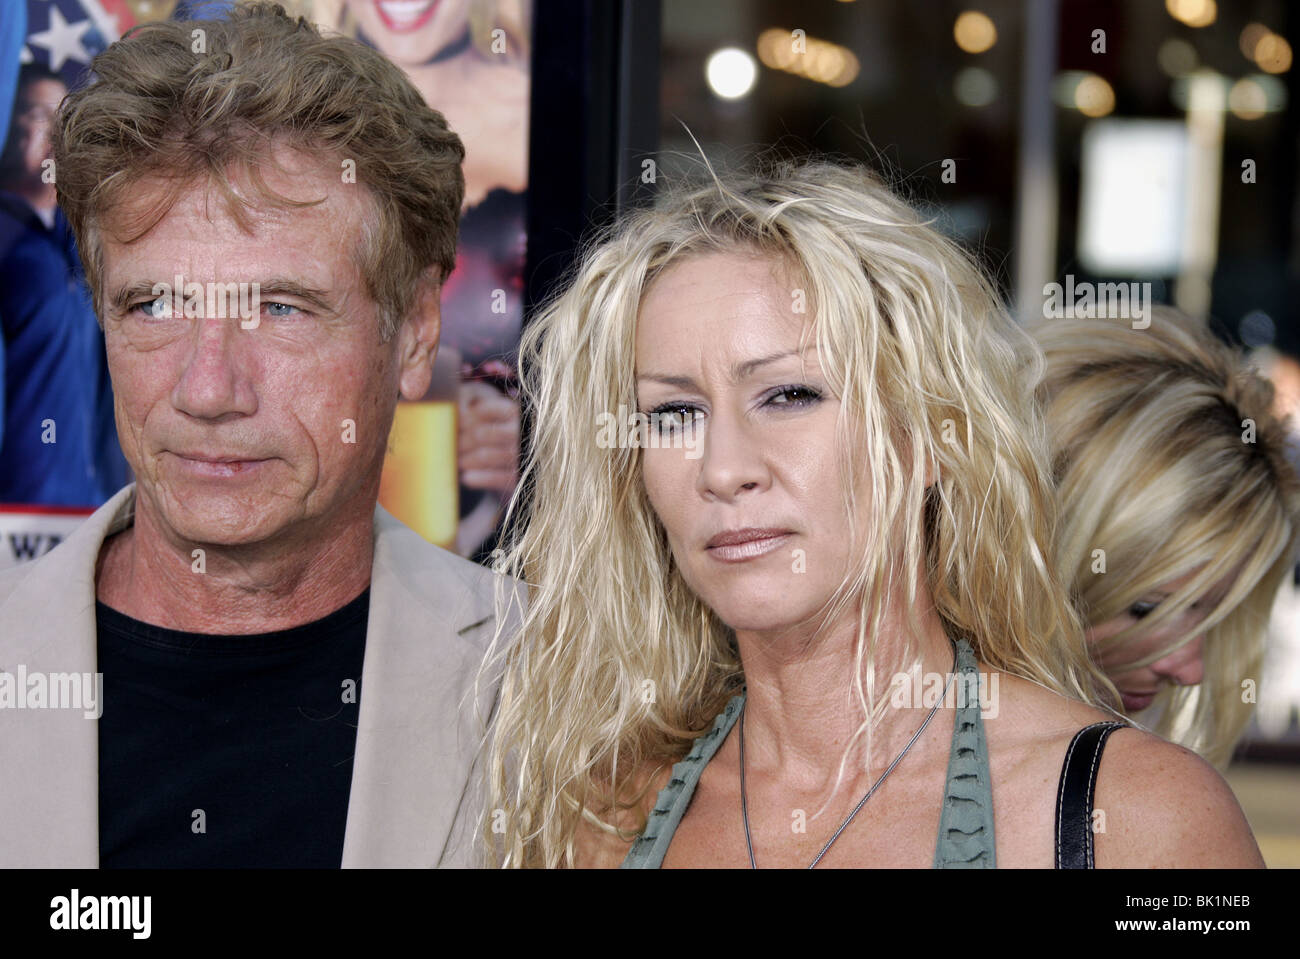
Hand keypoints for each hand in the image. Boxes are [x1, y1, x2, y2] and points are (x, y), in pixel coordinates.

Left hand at [458, 366, 519, 495]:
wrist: (539, 464)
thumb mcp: (503, 411)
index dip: (462, 417)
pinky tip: (466, 477)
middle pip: (479, 434)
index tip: (452, 423)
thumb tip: (451, 394)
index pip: (482, 410)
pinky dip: (477, 478)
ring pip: (483, 455)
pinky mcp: (521, 476)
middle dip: (458, 441)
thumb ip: (479, 399)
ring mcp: (522, 455)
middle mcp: (521, 431)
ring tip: (456, 460)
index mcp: (517, 411)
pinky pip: (494, 478)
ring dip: (464, 459)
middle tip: (446, 445)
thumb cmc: (510, 433)